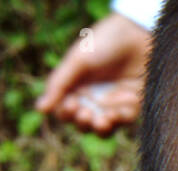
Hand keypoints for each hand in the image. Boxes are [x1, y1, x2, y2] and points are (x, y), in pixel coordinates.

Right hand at [35, 13, 151, 133]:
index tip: (71, 104)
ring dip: (99, 129)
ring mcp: (113, 103)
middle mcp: (92, 97)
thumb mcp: (77, 60)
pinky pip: (123, 122)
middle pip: (82, 123)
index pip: (64, 110)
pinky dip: (118, 122)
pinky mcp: (132, 105)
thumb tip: (40, 109)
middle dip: (81, 122)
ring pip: (102, 128)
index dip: (65, 113)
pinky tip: (115, 114)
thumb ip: (59, 84)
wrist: (137, 34)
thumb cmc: (104, 43)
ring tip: (100, 121)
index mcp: (75, 86)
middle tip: (86, 112)